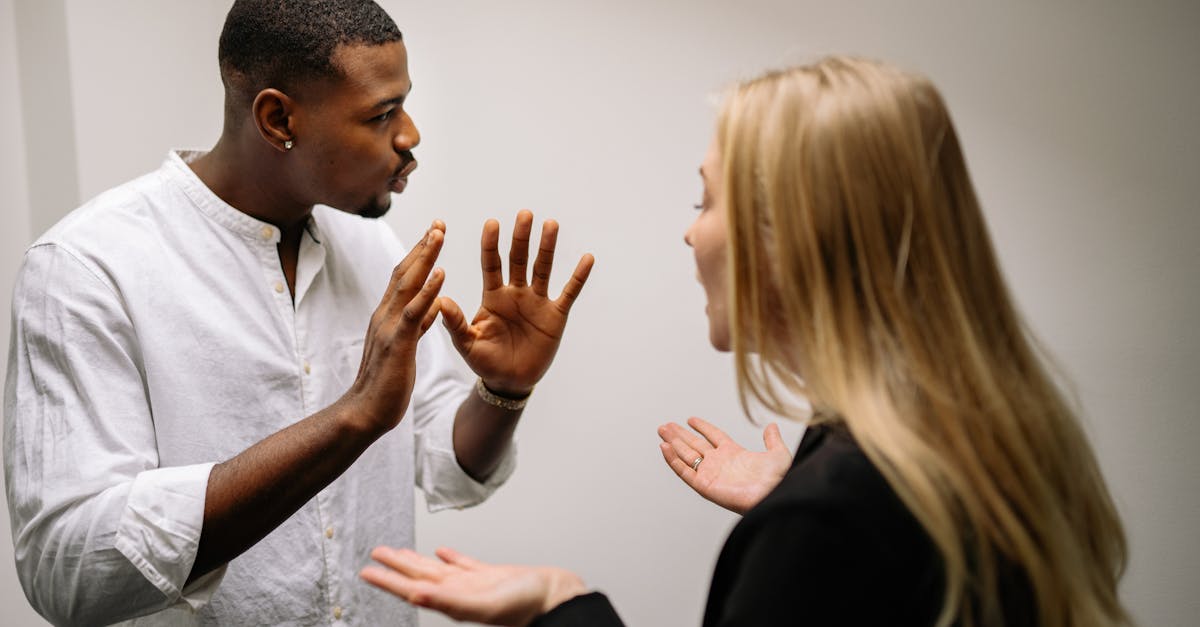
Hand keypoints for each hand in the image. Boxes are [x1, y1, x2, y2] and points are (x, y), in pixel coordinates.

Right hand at [342, 222, 446, 432]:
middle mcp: (384, 315)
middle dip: (423, 246)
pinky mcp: (397, 343)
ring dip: (424, 257)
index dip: (419, 254)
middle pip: (404, 272)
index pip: (403, 277)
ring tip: (439, 234)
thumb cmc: (385, 383)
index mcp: (387, 316)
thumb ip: (416, 325)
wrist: (365, 412)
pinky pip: (413, 312)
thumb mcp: (405, 347)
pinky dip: (427, 291)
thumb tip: (431, 306)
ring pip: (407, 284)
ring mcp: (388, 327)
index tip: (434, 233)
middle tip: (439, 222)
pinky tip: (441, 274)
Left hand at [360, 546, 586, 626]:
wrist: (556, 597)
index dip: (388, 580)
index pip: (412, 588)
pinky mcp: (491, 576)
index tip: (367, 571)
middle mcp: (460, 592)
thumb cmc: (527, 605)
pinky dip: (452, 557)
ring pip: (438, 570)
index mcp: (454, 599)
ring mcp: (475, 584)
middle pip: (420, 576)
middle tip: (377, 553)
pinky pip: (464, 565)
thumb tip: (416, 595)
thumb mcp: (484, 604)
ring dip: (418, 561)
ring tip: (400, 552)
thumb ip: (449, 601)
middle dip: (397, 566)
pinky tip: (443, 552)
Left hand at [439, 210, 593, 395]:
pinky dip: (578, 276)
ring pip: (543, 269)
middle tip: (524, 214)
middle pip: (519, 259)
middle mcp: (516, 293)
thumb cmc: (485, 361)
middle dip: (521, 237)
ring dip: (547, 247)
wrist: (510, 381)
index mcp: (493, 296)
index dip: (491, 245)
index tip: (492, 223)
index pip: (492, 264)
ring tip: (550, 224)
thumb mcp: (467, 344)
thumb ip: (455, 323)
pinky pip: (569, 292)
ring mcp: (537, 302)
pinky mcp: (556, 315)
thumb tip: (440, 300)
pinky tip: (587, 258)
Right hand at [658, 417, 792, 514]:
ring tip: (661, 431)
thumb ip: (772, 439)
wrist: (774, 495)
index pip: (713, 436)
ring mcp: (710, 473)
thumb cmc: (778, 479)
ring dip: (673, 443)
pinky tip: (665, 448)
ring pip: (686, 455)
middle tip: (665, 426)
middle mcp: (719, 463)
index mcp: (734, 454)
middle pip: (694, 444)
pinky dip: (673, 460)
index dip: (702, 427)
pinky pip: (684, 471)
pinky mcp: (704, 485)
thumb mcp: (778, 454)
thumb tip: (772, 426)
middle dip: (680, 435)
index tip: (690, 419)